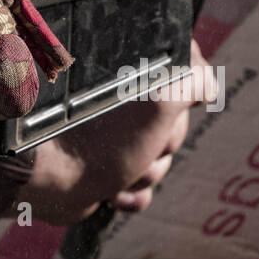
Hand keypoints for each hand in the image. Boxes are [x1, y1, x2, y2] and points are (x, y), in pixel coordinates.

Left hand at [22, 40, 208, 223]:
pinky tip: (113, 193)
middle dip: (164, 143)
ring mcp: (112, 128)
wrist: (50, 181)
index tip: (175, 103)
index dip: (187, 90)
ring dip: (146, 172)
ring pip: (160, 154)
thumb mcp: (160, 100)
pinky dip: (131, 192)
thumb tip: (208, 81)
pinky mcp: (105, 161)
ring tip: (119, 171)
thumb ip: (192, 79)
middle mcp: (120, 92)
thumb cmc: (102, 138)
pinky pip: (141, 182)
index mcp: (129, 66)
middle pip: (177, 118)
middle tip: (144, 145)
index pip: (182, 65)